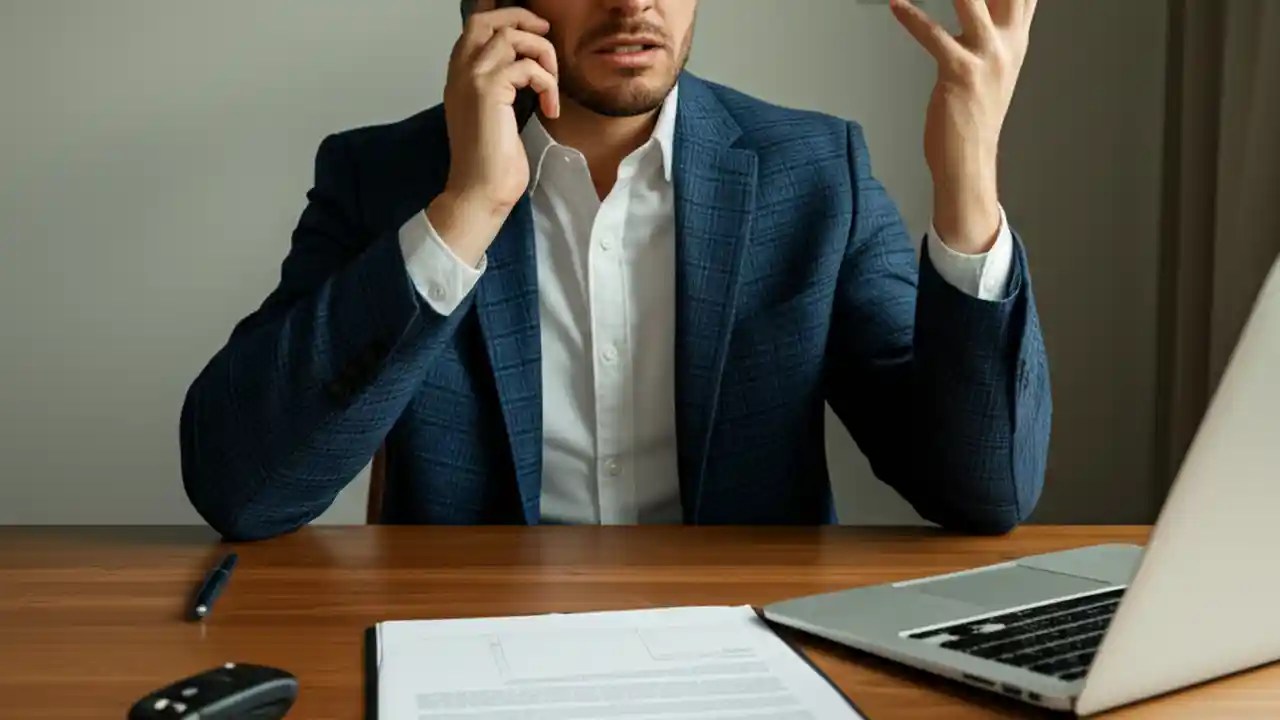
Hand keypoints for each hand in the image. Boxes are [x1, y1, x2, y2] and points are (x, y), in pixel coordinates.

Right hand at [428, 0, 559, 264]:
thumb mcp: (494, 116)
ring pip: (512, 37)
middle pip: (488, 20)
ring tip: (552, 84)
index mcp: (459, 76)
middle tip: (547, 36)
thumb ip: (501, 88)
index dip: (506, 19)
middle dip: (522, 19)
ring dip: (542, 55)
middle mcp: (460, 71)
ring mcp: (472, 78)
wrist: (479, 191)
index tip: (534, 32)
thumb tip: (528, 69)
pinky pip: (528, 67)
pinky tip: (551, 109)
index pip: (476, 27)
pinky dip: (548, 83)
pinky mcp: (489, 90)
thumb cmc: (490, 162)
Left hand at [890, 0, 1036, 253]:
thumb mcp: (988, 62)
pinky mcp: (960, 75)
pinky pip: (935, 38)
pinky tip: (896, 4)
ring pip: (974, 3)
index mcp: (1016, 38)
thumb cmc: (971, 112)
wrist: (969, 162)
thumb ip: (986, 26)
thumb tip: (978, 3)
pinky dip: (913, 18)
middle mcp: (1008, 43)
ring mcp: (988, 59)